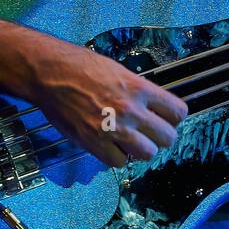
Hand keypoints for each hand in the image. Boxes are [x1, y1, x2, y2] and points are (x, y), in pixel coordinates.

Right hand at [12, 33, 188, 168]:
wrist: (50, 73)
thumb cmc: (81, 66)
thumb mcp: (119, 71)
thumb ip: (138, 91)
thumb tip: (151, 106)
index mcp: (140, 88)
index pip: (178, 111)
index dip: (174, 117)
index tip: (168, 118)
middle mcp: (131, 110)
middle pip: (168, 137)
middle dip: (162, 136)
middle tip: (152, 133)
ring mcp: (113, 129)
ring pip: (148, 153)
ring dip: (142, 149)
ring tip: (133, 141)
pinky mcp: (94, 143)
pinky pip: (119, 162)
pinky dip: (118, 156)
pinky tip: (112, 145)